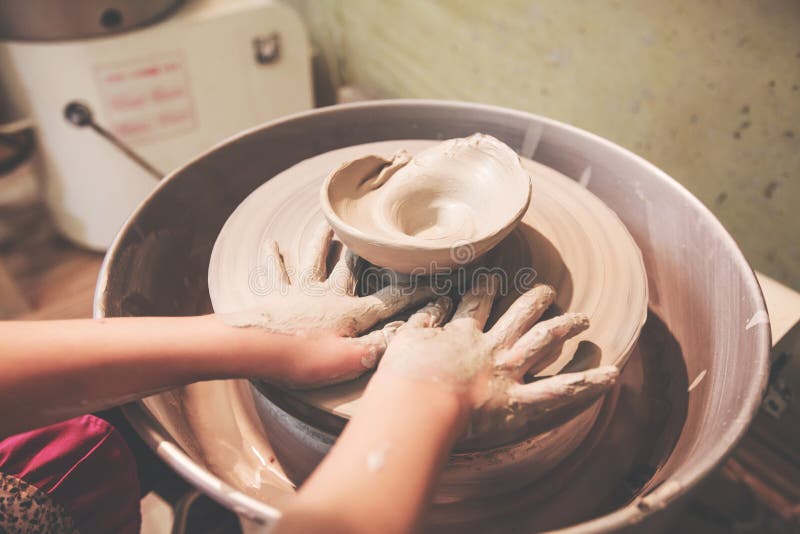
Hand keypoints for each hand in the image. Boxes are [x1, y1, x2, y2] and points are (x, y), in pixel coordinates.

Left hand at [218, 224, 449, 386]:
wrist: (255, 350)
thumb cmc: (304, 359)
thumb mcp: (351, 359)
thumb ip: (382, 343)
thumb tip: (412, 329)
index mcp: (350, 311)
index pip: (391, 299)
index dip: (415, 292)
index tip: (436, 284)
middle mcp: (328, 294)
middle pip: (351, 266)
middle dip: (365, 250)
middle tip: (374, 232)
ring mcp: (300, 292)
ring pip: (315, 259)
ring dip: (322, 240)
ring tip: (327, 222)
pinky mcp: (275, 297)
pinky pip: (276, 272)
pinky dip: (275, 258)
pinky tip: (273, 244)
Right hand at [377, 275, 617, 444]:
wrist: (417, 401)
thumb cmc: (405, 374)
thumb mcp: (404, 341)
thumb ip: (419, 324)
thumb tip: (429, 310)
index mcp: (462, 334)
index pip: (477, 305)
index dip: (486, 290)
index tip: (493, 278)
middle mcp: (490, 347)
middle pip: (518, 316)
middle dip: (534, 301)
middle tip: (546, 291)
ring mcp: (506, 371)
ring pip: (542, 340)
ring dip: (565, 327)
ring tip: (584, 318)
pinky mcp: (517, 399)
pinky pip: (557, 390)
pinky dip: (587, 383)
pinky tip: (613, 374)